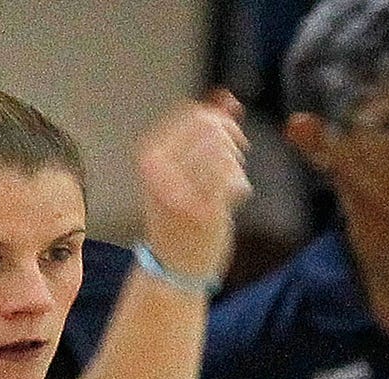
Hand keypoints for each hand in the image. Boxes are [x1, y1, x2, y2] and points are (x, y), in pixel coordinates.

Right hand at [136, 88, 251, 281]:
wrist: (172, 268)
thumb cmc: (177, 217)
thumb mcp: (177, 170)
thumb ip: (202, 133)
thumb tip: (227, 98)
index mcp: (149, 158)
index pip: (193, 115)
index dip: (220, 119)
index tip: (229, 137)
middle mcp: (160, 173)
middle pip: (211, 129)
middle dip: (232, 139)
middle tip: (236, 158)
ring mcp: (181, 192)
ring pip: (224, 152)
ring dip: (235, 165)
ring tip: (229, 183)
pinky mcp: (204, 212)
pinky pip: (233, 178)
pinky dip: (239, 185)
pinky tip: (235, 197)